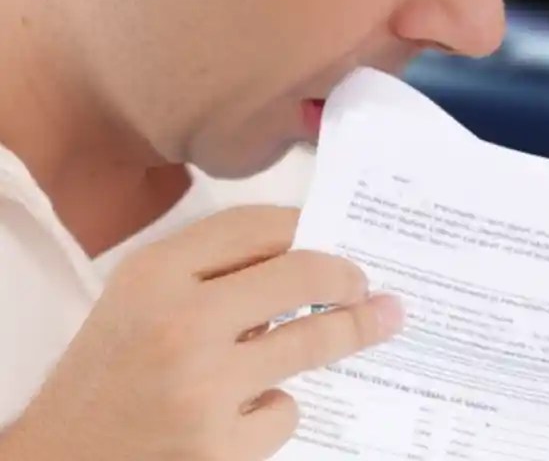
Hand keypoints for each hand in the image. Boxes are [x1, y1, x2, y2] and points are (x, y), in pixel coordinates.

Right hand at [1, 206, 403, 460]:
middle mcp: (179, 322)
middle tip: (370, 287)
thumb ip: (209, 275)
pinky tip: (248, 412)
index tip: (338, 239)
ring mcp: (202, 387)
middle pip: (302, 276)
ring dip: (352, 333)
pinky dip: (275, 410)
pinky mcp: (219, 446)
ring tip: (376, 324)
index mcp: (154, 274)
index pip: (255, 226)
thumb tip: (309, 260)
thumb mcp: (138, 303)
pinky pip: (284, 411)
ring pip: (311, 344)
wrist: (58, 459)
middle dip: (350, 279)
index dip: (310, 227)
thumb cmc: (107, 376)